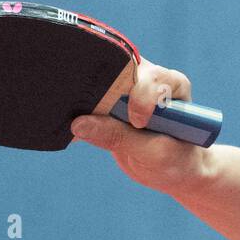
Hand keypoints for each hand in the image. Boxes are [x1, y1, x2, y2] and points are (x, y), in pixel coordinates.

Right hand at [70, 58, 208, 195]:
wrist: (172, 170)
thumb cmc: (174, 160)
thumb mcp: (154, 154)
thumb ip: (119, 137)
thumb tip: (77, 124)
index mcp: (172, 86)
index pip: (153, 77)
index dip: (142, 95)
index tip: (138, 122)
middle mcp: (149, 78)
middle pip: (121, 69)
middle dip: (103, 86)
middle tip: (88, 107)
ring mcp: (126, 87)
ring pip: (100, 79)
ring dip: (84, 94)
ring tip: (70, 112)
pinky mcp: (107, 100)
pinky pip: (87, 95)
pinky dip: (75, 105)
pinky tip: (65, 118)